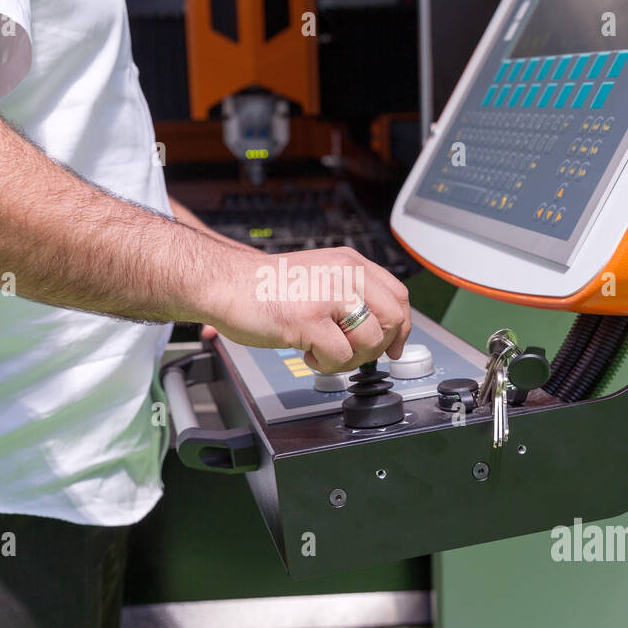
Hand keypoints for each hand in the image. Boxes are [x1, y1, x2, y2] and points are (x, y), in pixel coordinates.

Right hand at [207, 247, 411, 373]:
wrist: (226, 282)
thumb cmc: (266, 287)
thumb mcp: (320, 276)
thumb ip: (349, 294)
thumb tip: (378, 329)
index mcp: (349, 263)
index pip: (398, 296)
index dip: (401, 328)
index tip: (393, 347)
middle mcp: (344, 274)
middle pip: (393, 318)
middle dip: (378, 346)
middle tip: (353, 354)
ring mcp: (328, 295)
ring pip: (370, 340)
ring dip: (350, 358)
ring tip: (324, 352)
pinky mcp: (308, 319)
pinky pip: (339, 355)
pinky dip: (325, 364)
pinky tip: (307, 353)